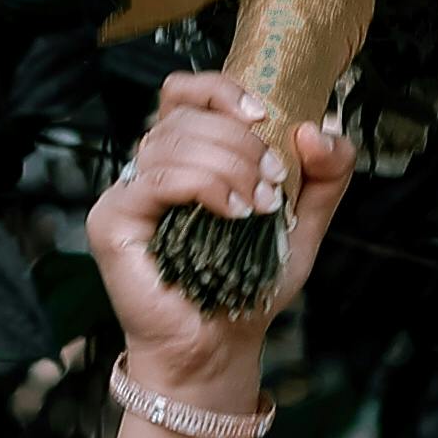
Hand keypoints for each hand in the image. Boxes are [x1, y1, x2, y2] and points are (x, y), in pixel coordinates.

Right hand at [86, 72, 355, 389]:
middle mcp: (150, 167)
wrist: (220, 347)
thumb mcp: (304, 222)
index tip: (264, 118)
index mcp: (186, 156)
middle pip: (184, 115)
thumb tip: (318, 124)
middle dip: (240, 143)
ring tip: (256, 207)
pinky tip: (231, 214)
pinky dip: (201, 187)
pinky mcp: (110, 220)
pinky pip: (155, 179)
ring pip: (171, 141)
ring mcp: (126, 192)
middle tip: (272, 184)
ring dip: (226, 166)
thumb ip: (326, 173)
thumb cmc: (249, 286)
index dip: (221, 91)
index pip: (185, 93)